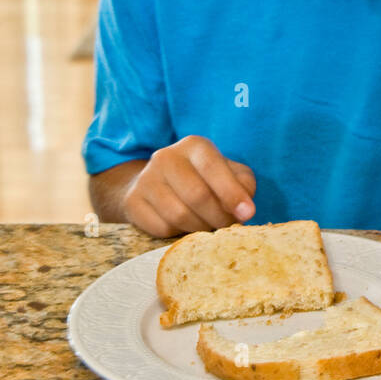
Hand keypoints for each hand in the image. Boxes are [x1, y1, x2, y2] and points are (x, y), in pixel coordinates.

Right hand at [123, 136, 256, 236]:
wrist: (158, 184)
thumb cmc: (204, 179)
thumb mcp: (228, 174)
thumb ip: (243, 185)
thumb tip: (244, 207)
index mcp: (194, 145)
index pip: (213, 168)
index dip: (232, 193)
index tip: (247, 214)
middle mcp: (166, 157)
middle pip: (197, 195)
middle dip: (218, 217)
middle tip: (228, 227)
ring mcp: (146, 179)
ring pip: (179, 215)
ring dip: (200, 228)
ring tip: (207, 227)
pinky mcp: (133, 201)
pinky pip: (161, 228)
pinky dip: (178, 234)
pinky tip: (184, 226)